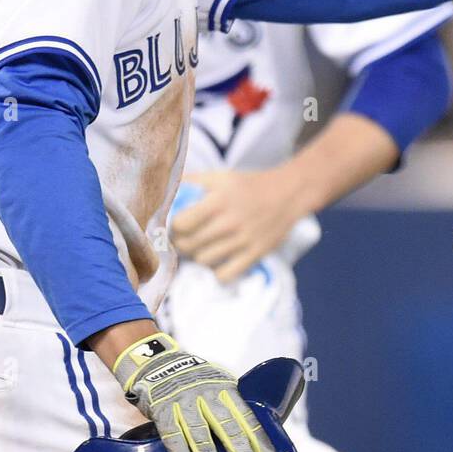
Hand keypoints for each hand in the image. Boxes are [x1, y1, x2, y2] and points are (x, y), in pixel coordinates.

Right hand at [111, 331, 276, 451]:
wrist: (159, 364)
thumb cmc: (193, 378)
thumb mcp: (216, 381)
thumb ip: (229, 402)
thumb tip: (249, 430)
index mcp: (224, 388)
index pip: (245, 415)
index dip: (257, 438)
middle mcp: (206, 394)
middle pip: (227, 428)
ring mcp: (185, 403)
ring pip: (201, 436)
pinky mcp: (164, 411)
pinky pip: (174, 437)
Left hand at [171, 168, 315, 282]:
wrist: (289, 193)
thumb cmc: (249, 185)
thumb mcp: (221, 177)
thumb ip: (192, 182)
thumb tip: (163, 191)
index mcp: (219, 200)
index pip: (181, 224)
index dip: (174, 226)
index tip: (178, 224)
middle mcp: (230, 221)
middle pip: (189, 245)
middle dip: (182, 242)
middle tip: (187, 237)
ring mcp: (243, 240)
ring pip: (203, 260)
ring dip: (199, 255)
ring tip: (204, 247)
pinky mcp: (255, 254)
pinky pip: (224, 274)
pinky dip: (217, 270)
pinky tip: (219, 260)